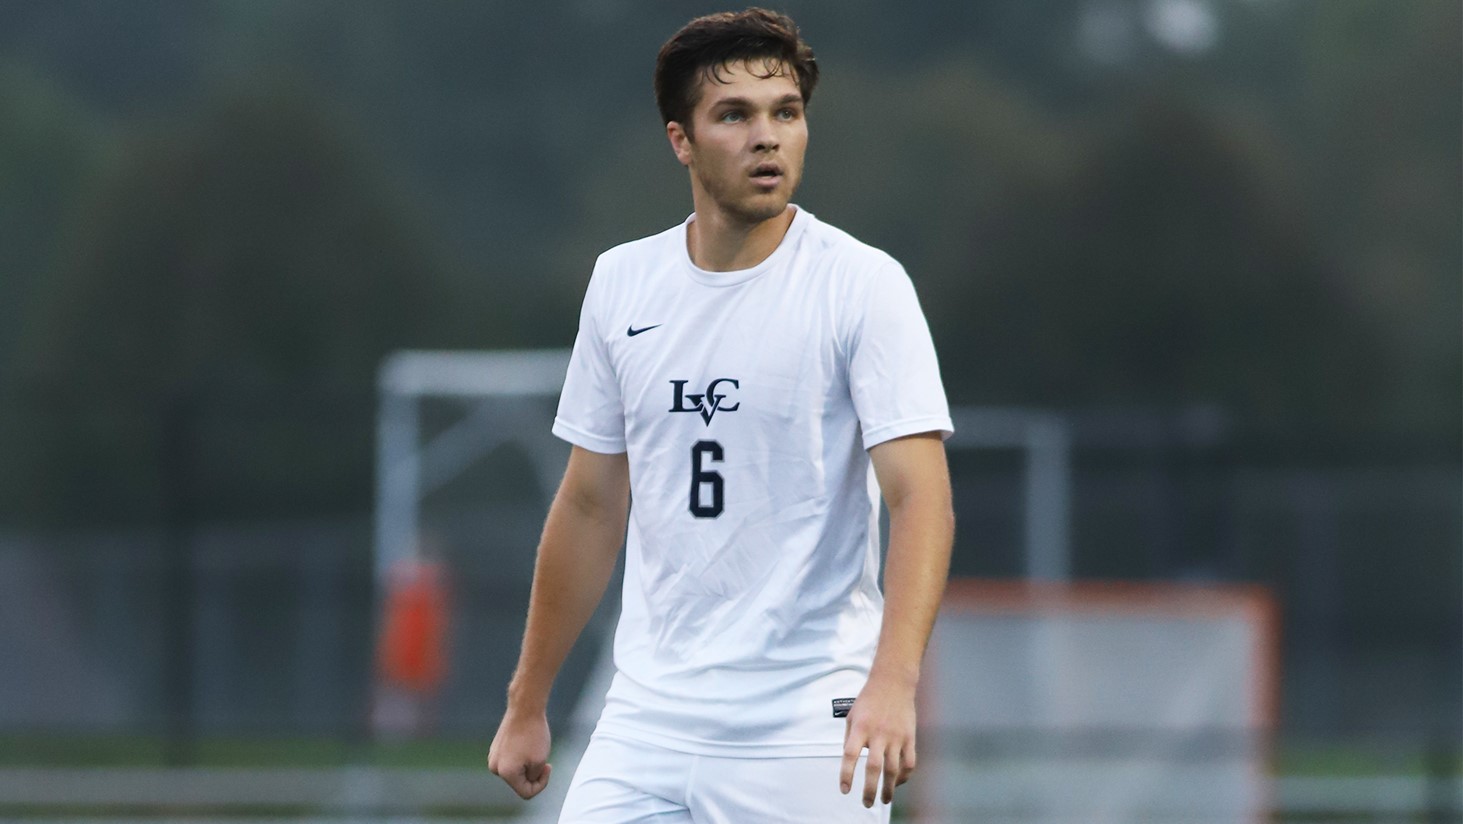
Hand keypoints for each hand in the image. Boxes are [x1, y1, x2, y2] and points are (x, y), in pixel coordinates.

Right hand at [487, 708, 552, 798]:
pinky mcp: (495, 749)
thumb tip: (526, 780)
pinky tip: (526, 743)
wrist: (525, 708)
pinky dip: (520, 757)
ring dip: (526, 765)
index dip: (541, 784)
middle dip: (532, 773)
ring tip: (533, 748)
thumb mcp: (540, 762)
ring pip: (515, 771)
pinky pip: (511, 761)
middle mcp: (495, 767)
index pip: (526, 793)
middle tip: (542, 756)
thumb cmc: (534, 734)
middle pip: (519, 782)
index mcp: (505, 773)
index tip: (548, 766)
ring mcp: (493, 757)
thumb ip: (533, 778)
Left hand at [838, 675, 917, 807]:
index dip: (846, 774)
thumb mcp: (851, 715)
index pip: (850, 755)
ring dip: (889, 788)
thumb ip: (849, 738)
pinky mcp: (910, 737)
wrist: (893, 682)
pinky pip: (909, 762)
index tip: (845, 790)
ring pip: (894, 769)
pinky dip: (905, 776)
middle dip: (869, 790)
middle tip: (866, 803)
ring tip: (884, 800)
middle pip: (873, 768)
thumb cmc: (868, 699)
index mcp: (860, 728)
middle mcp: (878, 734)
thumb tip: (848, 760)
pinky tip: (899, 783)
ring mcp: (896, 736)